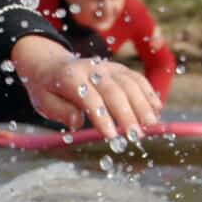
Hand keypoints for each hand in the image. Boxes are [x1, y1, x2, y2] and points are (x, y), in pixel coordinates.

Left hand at [9, 35, 160, 138]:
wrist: (52, 65)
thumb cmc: (49, 90)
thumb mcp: (44, 102)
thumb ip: (59, 111)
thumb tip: (77, 121)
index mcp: (69, 77)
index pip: (88, 97)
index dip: (100, 116)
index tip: (111, 136)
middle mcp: (91, 68)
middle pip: (113, 90)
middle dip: (126, 113)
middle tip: (136, 135)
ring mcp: (107, 67)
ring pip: (129, 83)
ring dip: (142, 104)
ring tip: (151, 124)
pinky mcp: (119, 69)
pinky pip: (137, 78)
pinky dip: (148, 92)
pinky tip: (157, 109)